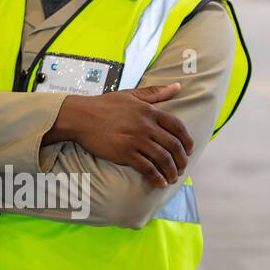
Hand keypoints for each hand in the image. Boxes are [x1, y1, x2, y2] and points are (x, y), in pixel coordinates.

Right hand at [46, 83, 192, 186]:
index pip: (178, 127)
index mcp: (150, 111)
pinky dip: (157, 177)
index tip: (189, 150)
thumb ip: (155, 93)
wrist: (80, 116)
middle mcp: (146, 126)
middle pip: (174, 146)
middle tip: (182, 167)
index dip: (187, 141)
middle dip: (182, 160)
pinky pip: (147, 168)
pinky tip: (160, 183)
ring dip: (171, 171)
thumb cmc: (104, 105)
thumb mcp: (131, 94)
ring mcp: (136, 140)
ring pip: (163, 159)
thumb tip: (178, 86)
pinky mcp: (125, 153)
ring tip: (172, 177)